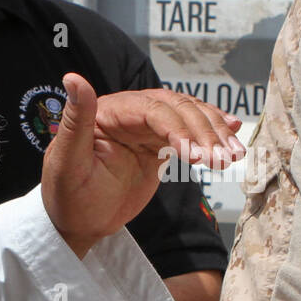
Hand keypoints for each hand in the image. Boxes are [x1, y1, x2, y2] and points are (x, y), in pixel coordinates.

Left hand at [42, 75, 243, 258]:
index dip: (178, 127)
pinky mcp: (158, 145)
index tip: (197, 154)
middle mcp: (129, 113)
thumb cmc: (67, 196)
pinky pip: (189, 132)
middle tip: (223, 160)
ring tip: (234, 155)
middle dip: (204, 132)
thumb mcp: (66, 162)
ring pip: (188, 117)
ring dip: (214, 133)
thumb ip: (76, 120)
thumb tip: (74, 78)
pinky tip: (233, 133)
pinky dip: (211, 133)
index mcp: (108, 112)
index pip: (152, 109)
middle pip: (177, 109)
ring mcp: (146, 128)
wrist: (78, 222)